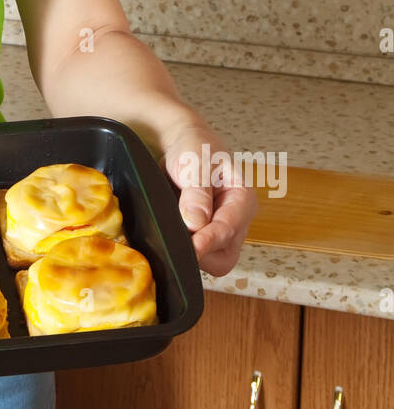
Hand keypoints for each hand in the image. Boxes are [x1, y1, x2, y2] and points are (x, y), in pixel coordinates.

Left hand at [156, 116, 258, 275]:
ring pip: (209, 261)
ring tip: (169, 232)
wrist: (182, 147)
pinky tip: (167, 235)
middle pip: (224, 258)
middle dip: (201, 255)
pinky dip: (180, 249)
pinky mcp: (203, 238)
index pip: (229, 230)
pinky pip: (195, 255)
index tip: (192, 246)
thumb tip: (196, 222)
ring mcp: (219, 233)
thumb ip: (196, 191)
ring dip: (188, 253)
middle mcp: (235, 222)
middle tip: (175, 240)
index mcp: (242, 200)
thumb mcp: (195, 161)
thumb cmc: (194, 148)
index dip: (209, 241)